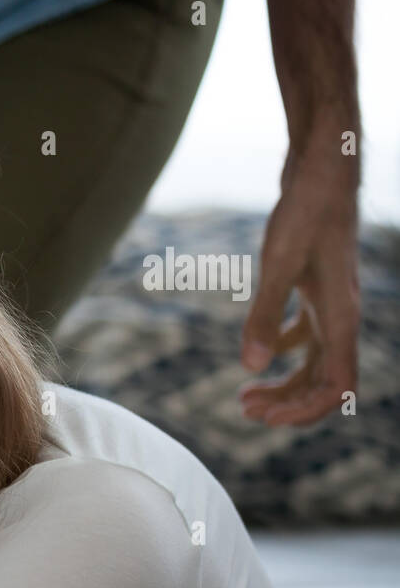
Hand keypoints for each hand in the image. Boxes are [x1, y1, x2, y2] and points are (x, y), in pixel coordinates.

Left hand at [240, 150, 359, 425]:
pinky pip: (305, 336)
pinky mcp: (316, 290)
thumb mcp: (278, 264)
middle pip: (324, 381)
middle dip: (288, 404)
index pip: (337, 386)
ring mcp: (331, 304)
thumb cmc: (305, 212)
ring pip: (314, 362)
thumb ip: (264, 316)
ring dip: (284, 384)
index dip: (305, 410)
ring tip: (244, 398)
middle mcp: (342, 315)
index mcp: (341, 316)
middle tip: (244, 410)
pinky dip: (282, 352)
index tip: (264, 416)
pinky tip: (255, 357)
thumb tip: (250, 367)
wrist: (322, 170)